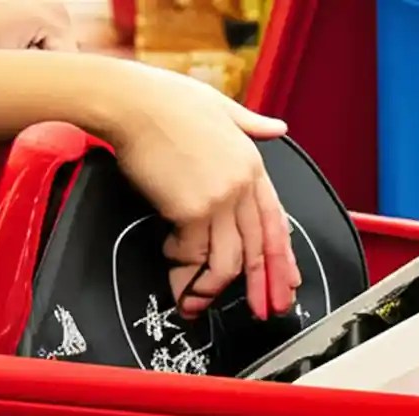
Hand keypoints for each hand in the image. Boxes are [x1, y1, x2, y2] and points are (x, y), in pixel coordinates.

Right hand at [113, 69, 301, 320]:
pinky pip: (193, 253)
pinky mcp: (191, 210)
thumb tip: (277, 127)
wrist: (131, 102)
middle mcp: (241, 185)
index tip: (287, 282)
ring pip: (228, 259)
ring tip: (200, 303)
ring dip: (213, 287)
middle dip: (263, 286)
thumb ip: (252, 123)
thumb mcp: (221, 105)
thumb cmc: (165, 101)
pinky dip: (183, 267)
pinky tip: (174, 270)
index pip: (276, 221)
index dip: (283, 257)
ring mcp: (219, 199)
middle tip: (263, 310)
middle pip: (259, 247)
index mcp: (252, 163)